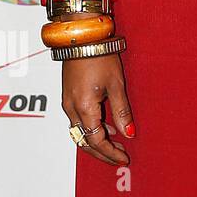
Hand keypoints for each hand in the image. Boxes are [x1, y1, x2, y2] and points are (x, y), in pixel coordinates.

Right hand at [61, 51, 133, 165]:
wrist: (81, 39)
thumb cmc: (100, 57)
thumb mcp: (116, 85)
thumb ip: (122, 112)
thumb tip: (129, 133)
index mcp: (83, 108)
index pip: (96, 140)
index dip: (110, 152)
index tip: (124, 157)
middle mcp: (71, 109)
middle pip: (84, 141)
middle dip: (102, 152)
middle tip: (120, 156)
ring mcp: (67, 104)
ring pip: (79, 133)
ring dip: (96, 142)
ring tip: (116, 144)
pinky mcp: (68, 98)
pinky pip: (77, 121)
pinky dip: (90, 129)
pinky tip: (106, 127)